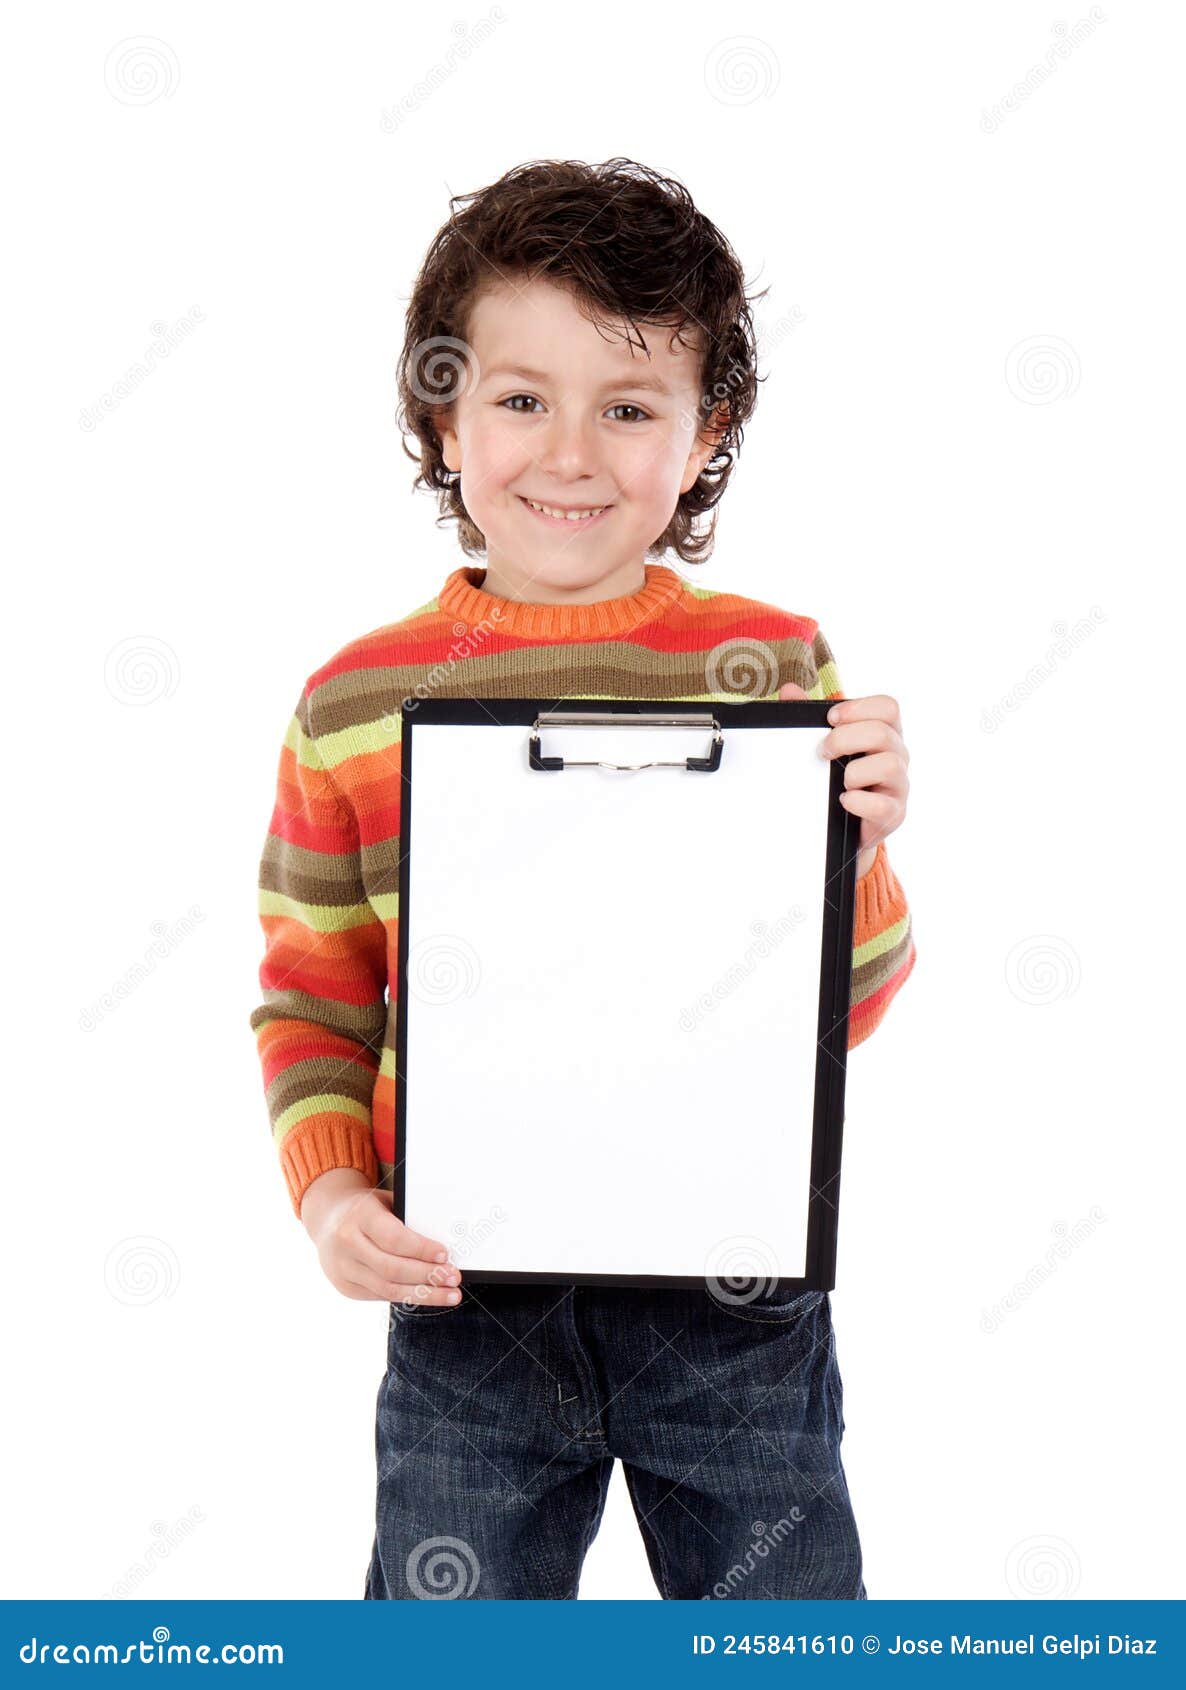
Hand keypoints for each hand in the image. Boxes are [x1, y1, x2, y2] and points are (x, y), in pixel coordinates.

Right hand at [299, 1168, 462, 1306]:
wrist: (327, 1218)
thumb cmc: (366, 1209)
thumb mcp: (383, 1202)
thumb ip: (407, 1218)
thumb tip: (444, 1241)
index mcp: (359, 1216)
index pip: (394, 1238)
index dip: (422, 1249)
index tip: (445, 1255)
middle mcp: (347, 1243)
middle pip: (392, 1268)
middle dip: (427, 1276)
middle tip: (454, 1277)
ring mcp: (343, 1269)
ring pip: (388, 1289)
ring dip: (424, 1294)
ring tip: (450, 1295)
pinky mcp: (346, 1287)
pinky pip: (381, 1296)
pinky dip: (407, 1296)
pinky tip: (428, 1295)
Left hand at [779, 683, 909, 875]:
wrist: (843, 826)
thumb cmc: (838, 779)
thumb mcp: (826, 747)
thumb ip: (808, 719)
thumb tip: (789, 690)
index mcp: (885, 733)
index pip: (888, 707)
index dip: (859, 707)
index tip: (830, 718)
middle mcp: (897, 755)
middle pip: (883, 732)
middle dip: (845, 739)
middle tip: (822, 752)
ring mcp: (898, 785)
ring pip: (889, 765)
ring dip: (855, 771)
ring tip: (839, 782)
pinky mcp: (893, 813)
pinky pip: (882, 805)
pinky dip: (859, 802)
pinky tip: (844, 801)